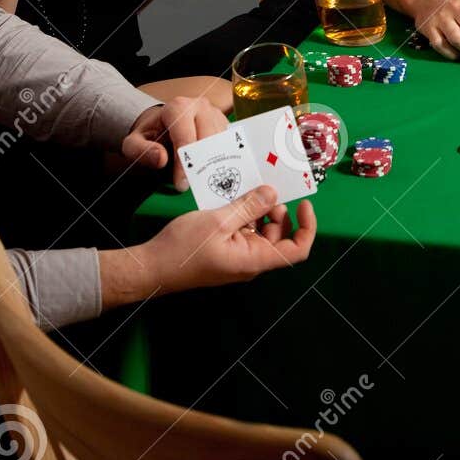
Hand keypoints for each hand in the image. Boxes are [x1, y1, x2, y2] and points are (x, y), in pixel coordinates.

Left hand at [121, 95, 221, 190]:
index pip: (185, 137)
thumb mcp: (134, 144)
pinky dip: (223, 160)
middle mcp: (200, 106)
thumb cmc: (149, 136)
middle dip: (201, 165)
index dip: (184, 163)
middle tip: (193, 185)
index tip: (180, 184)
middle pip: (208, 138)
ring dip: (214, 164)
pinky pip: (230, 144)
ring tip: (203, 181)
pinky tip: (213, 174)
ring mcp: (216, 114)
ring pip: (222, 142)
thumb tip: (161, 158)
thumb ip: (141, 151)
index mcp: (178, 107)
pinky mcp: (226, 124)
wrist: (161, 126)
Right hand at [142, 185, 315, 291]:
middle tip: (261, 192)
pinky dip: (242, 217)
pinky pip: (243, 233)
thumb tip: (273, 194)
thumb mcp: (218, 221)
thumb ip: (248, 207)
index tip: (303, 204)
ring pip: (261, 233)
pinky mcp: (226, 253)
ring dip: (257, 212)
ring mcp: (238, 258)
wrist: (152, 267)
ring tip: (242, 194)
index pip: (297, 249)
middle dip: (277, 213)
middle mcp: (250, 262)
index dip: (307, 227)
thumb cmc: (182, 249)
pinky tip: (229, 202)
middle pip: (279, 237)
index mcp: (254, 260)